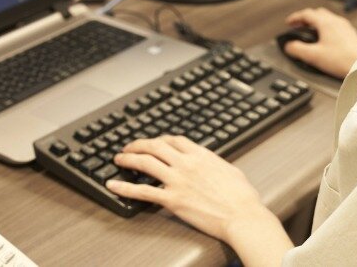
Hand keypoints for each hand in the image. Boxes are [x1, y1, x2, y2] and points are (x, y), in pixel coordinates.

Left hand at [107, 136, 291, 264]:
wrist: (242, 216)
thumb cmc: (242, 197)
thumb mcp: (230, 170)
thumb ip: (215, 163)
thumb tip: (211, 163)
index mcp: (201, 155)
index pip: (174, 140)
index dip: (160, 139)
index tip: (154, 142)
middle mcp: (186, 164)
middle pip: (155, 145)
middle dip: (138, 144)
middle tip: (129, 147)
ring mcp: (177, 180)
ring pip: (145, 162)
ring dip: (128, 158)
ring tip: (119, 159)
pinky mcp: (172, 200)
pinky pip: (143, 191)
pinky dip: (125, 188)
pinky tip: (114, 185)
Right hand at [285, 7, 356, 78]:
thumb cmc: (343, 60)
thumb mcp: (313, 56)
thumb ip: (297, 49)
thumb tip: (288, 46)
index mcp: (326, 23)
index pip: (306, 13)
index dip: (295, 17)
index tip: (289, 22)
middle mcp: (337, 22)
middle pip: (318, 13)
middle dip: (306, 18)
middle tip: (299, 25)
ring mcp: (345, 27)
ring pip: (328, 18)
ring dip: (317, 23)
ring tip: (311, 32)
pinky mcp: (351, 35)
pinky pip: (336, 26)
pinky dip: (327, 28)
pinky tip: (326, 40)